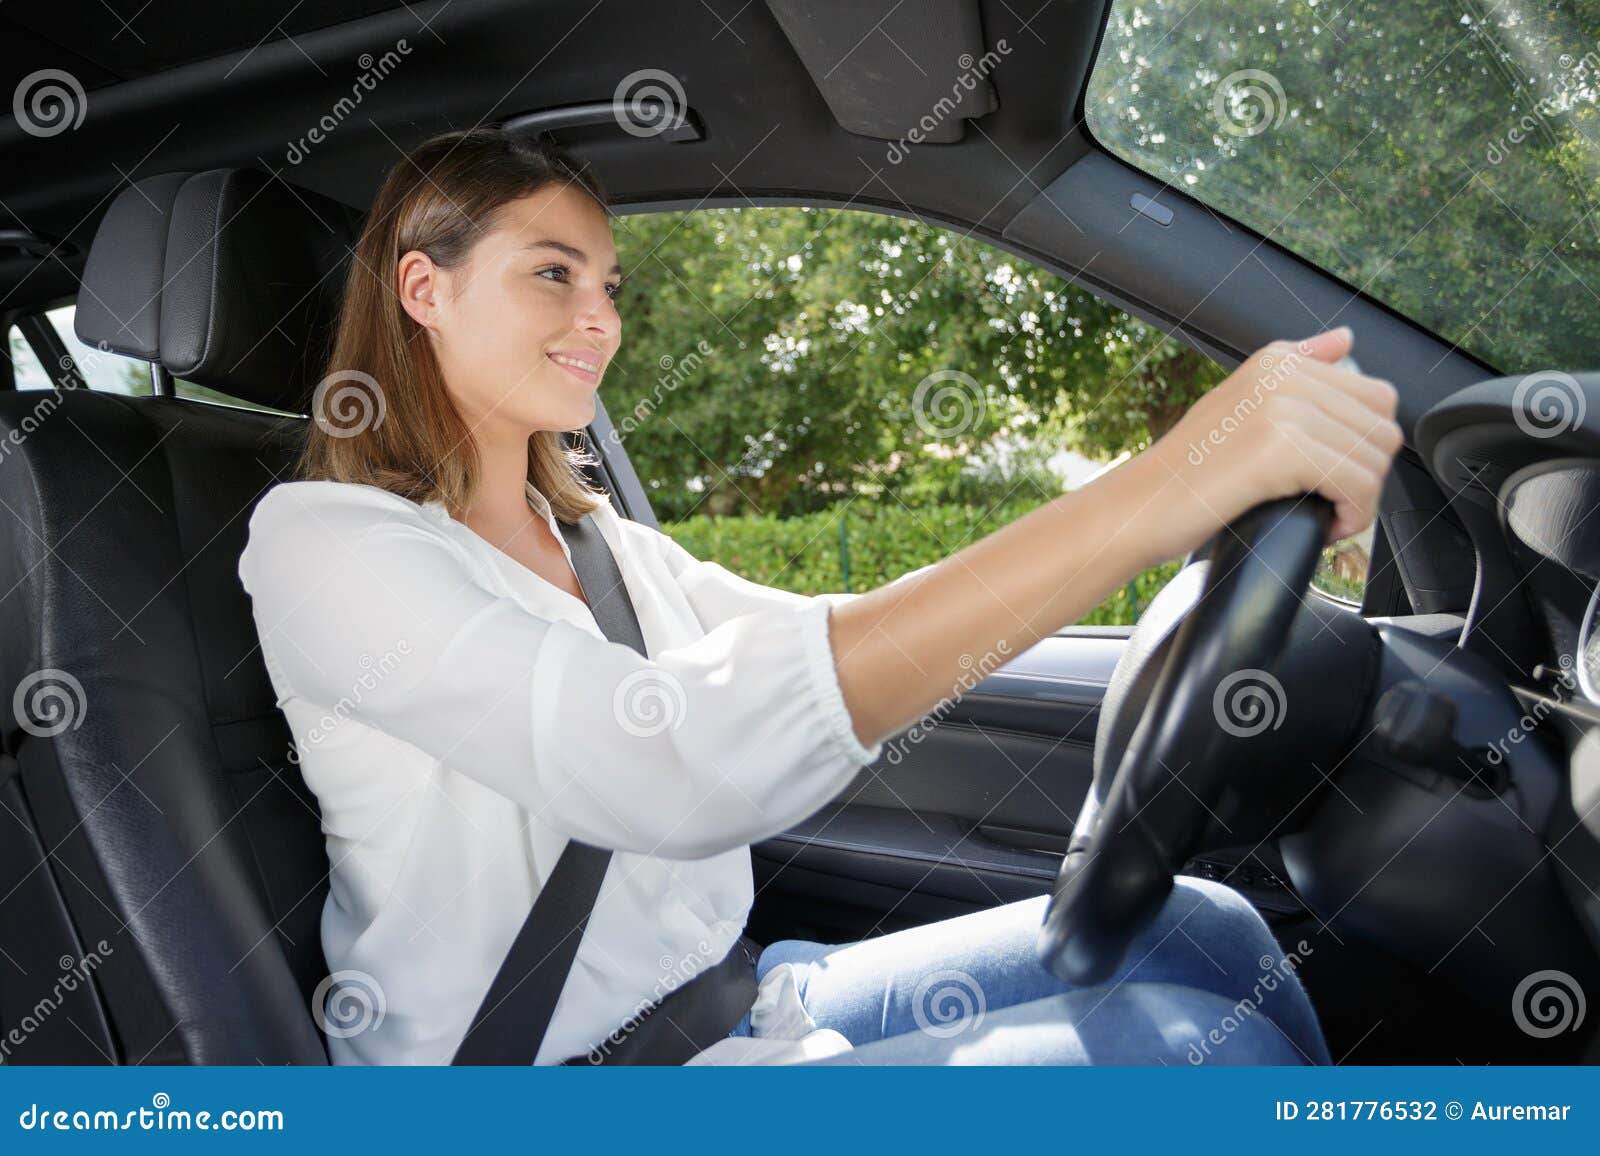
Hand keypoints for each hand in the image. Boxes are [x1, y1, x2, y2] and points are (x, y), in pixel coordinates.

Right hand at [1136, 326, 1402, 560]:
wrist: (1138, 508)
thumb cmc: (1186, 471)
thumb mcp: (1240, 402)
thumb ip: (1296, 365)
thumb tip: (1345, 338)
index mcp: (1278, 362)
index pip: (1376, 397)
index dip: (1364, 447)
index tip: (1333, 476)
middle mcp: (1283, 376)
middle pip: (1383, 429)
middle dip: (1367, 475)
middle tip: (1331, 502)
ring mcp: (1281, 410)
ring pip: (1374, 460)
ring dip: (1360, 502)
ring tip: (1323, 515)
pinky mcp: (1280, 451)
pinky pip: (1356, 485)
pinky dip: (1352, 517)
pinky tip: (1325, 526)